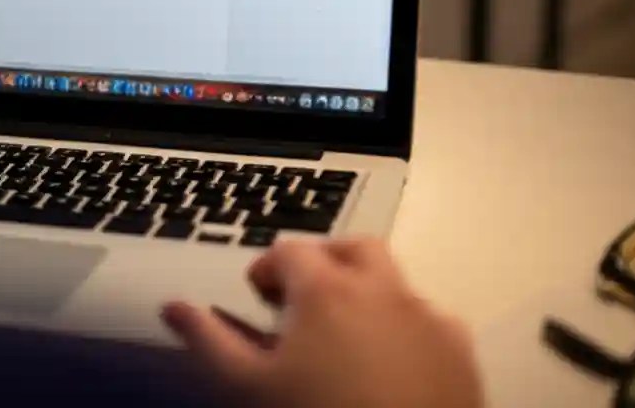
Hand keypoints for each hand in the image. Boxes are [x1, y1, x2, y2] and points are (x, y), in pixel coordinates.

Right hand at [161, 239, 482, 407]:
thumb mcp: (248, 387)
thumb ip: (209, 340)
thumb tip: (174, 307)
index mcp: (327, 289)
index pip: (289, 250)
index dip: (267, 269)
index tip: (258, 296)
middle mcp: (383, 289)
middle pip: (351, 248)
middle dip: (324, 262)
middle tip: (301, 299)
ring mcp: (428, 317)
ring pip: (394, 281)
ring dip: (366, 292)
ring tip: (343, 335)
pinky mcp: (461, 350)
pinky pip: (430, 319)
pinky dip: (405, 326)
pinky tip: (390, 362)